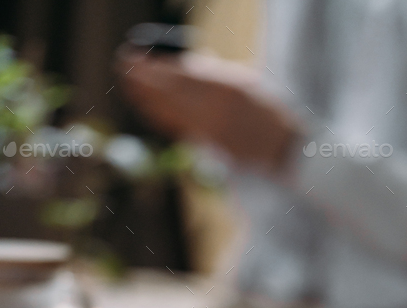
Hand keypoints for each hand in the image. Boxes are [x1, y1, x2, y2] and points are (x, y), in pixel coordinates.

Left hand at [117, 49, 303, 172]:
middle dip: (142, 79)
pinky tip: (146, 105)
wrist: (284, 151)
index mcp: (226, 87)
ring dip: (144, 97)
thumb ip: (217, 73)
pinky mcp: (206, 145)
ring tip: (127, 83)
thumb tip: (190, 65)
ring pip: (168, 111)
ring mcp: (208, 130)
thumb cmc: (269, 114)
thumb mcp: (247, 83)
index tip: (136, 56)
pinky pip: (176, 126)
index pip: (181, 74)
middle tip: (123, 65)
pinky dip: (158, 114)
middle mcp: (214, 109)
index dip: (154, 67)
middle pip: (168, 92)